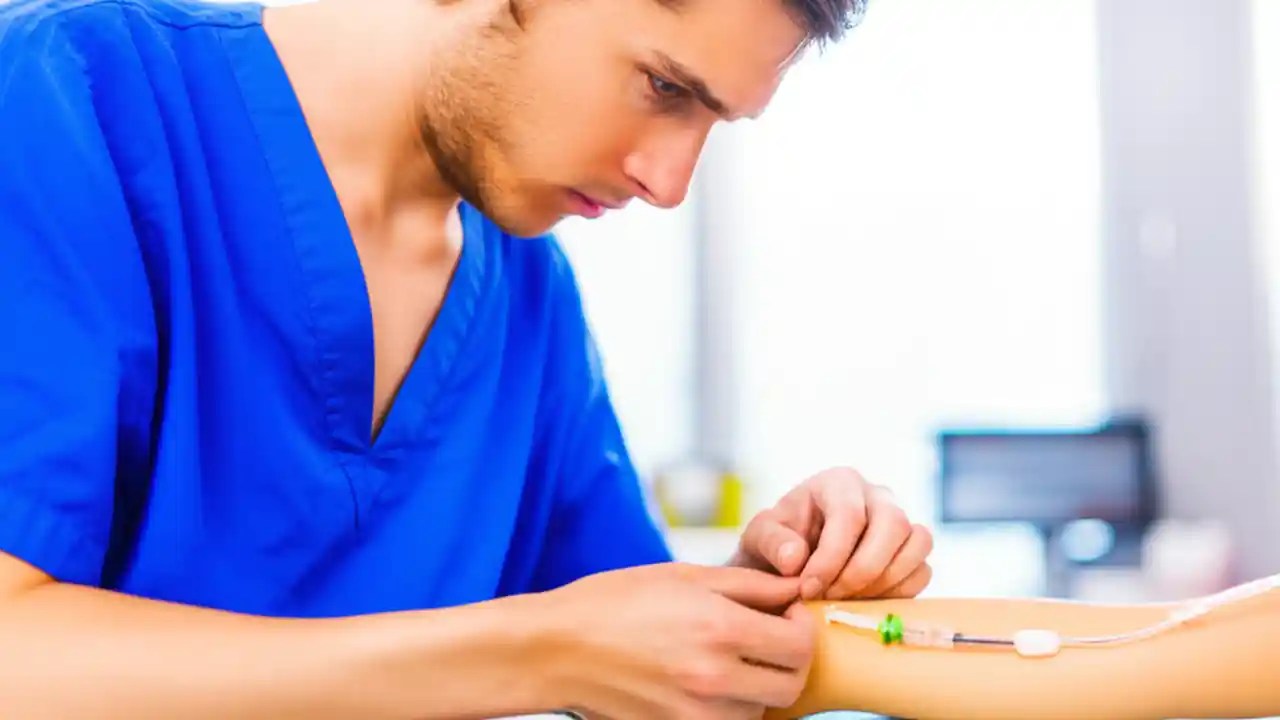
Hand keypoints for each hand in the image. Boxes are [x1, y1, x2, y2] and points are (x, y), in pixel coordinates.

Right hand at [538, 562, 814, 719]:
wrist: (558, 648)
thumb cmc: (616, 601)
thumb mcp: (685, 576)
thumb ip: (748, 585)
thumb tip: (794, 589)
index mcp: (719, 627)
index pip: (799, 645)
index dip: (802, 627)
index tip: (786, 615)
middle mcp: (713, 676)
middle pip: (789, 685)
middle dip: (788, 662)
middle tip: (768, 640)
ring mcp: (696, 713)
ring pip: (760, 710)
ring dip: (758, 688)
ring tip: (729, 660)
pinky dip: (729, 708)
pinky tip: (707, 683)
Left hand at [730, 467, 933, 600]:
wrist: (792, 563)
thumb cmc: (777, 543)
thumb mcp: (760, 538)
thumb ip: (772, 543)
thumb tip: (795, 559)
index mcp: (839, 482)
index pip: (849, 515)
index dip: (831, 557)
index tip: (808, 588)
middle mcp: (876, 495)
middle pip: (893, 524)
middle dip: (861, 570)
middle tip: (830, 597)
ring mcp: (900, 521)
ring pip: (918, 543)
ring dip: (885, 581)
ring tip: (847, 600)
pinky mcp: (911, 551)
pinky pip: (923, 571)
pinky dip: (899, 592)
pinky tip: (864, 602)